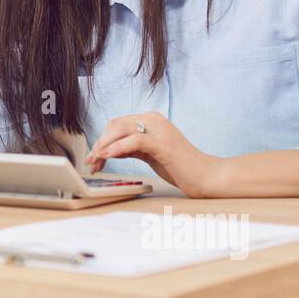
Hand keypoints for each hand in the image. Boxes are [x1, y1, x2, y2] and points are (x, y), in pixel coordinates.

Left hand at [85, 112, 223, 197]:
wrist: (207, 176)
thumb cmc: (181, 167)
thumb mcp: (151, 154)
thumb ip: (133, 147)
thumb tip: (111, 149)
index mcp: (152, 120)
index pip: (117, 124)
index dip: (102, 140)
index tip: (93, 158)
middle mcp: (154, 120)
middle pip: (115, 125)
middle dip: (99, 144)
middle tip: (91, 163)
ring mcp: (160, 130)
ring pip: (121, 130)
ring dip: (103, 146)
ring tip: (95, 162)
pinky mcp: (163, 144)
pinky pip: (134, 141)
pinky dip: (117, 148)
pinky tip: (107, 157)